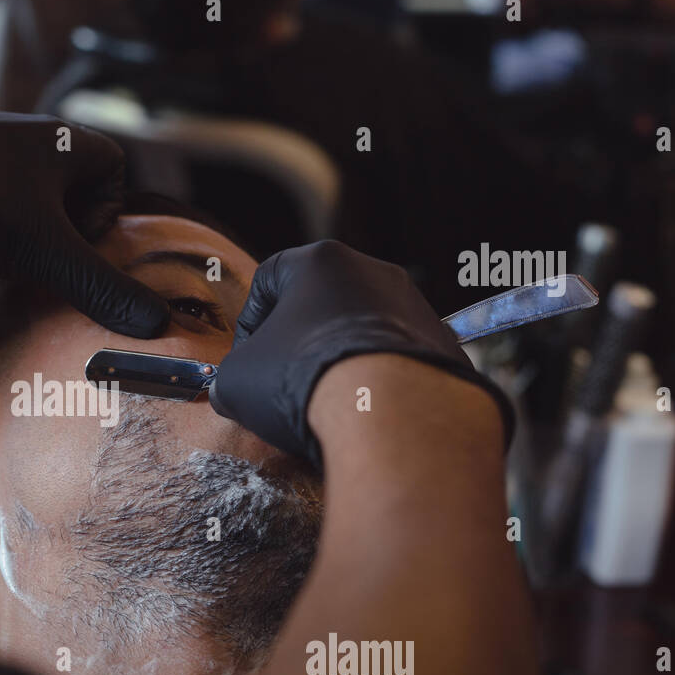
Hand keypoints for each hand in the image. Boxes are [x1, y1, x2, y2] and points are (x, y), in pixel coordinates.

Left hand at [0, 107, 168, 337]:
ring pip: (29, 201)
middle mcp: (31, 135)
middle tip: (42, 265)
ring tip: (4, 260)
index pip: (114, 172)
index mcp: (67, 142)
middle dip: (62, 234)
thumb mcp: (46, 253)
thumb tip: (158, 323)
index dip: (105, 216)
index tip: (77, 246)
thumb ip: (100, 288)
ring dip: (24, 235)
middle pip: (71, 192)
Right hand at [208, 240, 513, 468]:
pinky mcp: (443, 346)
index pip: (270, 278)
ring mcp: (415, 306)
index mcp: (319, 262)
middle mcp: (373, 271)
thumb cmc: (305, 380)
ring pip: (364, 330)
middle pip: (322, 303)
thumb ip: (230, 376)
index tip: (248, 358)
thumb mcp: (237, 381)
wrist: (388, 413)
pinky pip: (400, 360)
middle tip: (286, 382)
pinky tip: (366, 413)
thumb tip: (233, 391)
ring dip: (342, 360)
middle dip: (301, 342)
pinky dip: (381, 382)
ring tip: (328, 404)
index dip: (250, 321)